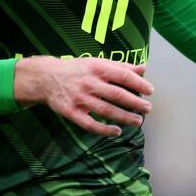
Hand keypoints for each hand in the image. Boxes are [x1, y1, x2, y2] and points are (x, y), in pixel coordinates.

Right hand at [13, 56, 152, 136]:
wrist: (46, 78)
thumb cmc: (76, 70)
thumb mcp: (97, 63)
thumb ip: (120, 67)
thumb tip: (143, 69)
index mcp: (97, 68)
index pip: (122, 76)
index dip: (138, 84)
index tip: (150, 91)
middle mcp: (89, 82)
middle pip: (116, 94)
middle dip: (135, 102)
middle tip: (147, 108)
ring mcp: (79, 98)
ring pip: (105, 110)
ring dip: (124, 117)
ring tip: (137, 121)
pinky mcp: (71, 112)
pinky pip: (89, 123)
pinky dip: (104, 130)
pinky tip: (117, 132)